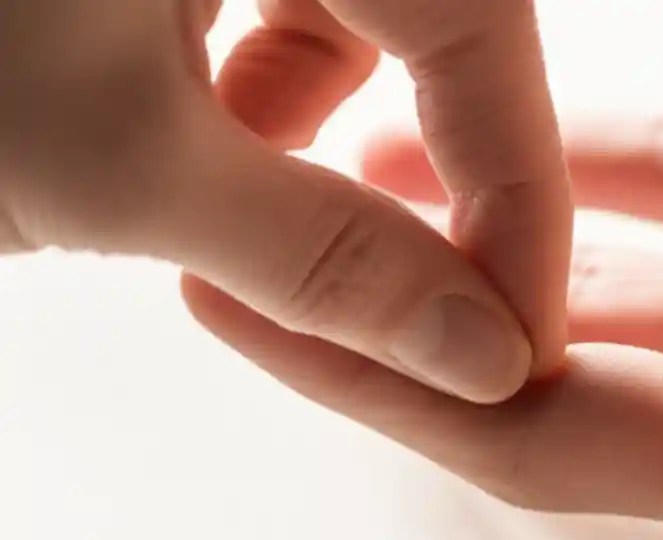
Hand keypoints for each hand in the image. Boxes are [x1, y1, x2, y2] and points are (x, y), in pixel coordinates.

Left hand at [0, 0, 572, 402]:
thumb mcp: (114, 166)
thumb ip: (325, 263)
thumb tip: (477, 352)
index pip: (477, 27)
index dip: (516, 191)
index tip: (518, 324)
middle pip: (442, 11)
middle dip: (436, 151)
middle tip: (420, 281)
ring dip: (337, 106)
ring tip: (245, 171)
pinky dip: (274, 63)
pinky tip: (214, 117)